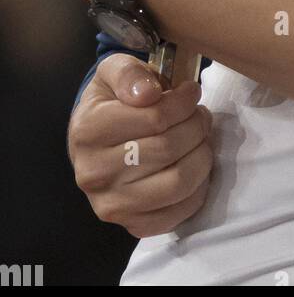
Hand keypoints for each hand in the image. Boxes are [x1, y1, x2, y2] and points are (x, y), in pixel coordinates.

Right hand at [69, 53, 213, 238]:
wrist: (95, 140)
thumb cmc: (111, 101)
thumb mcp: (113, 71)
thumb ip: (129, 73)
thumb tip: (148, 93)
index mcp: (88, 131)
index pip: (155, 118)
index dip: (185, 101)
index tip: (192, 92)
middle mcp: (94, 173)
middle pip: (169, 149)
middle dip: (196, 126)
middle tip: (200, 115)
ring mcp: (111, 205)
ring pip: (177, 183)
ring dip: (202, 156)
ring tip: (200, 139)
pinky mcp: (131, 225)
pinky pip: (178, 214)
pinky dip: (198, 189)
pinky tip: (194, 166)